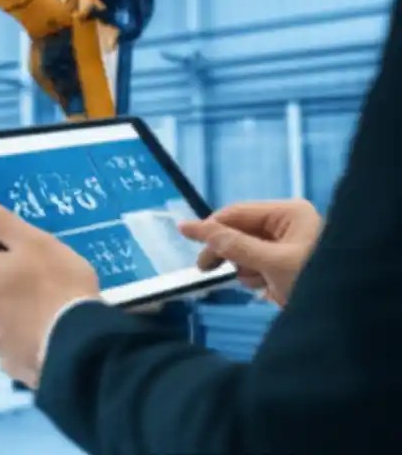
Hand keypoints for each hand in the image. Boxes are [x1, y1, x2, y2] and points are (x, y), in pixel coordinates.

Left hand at [0, 190, 99, 387]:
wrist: (79, 341)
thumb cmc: (57, 282)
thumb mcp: (31, 240)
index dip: (11, 259)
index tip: (36, 264)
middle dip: (11, 289)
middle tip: (48, 289)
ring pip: (2, 322)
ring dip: (19, 319)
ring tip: (53, 316)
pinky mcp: (11, 365)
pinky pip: (16, 348)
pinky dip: (29, 343)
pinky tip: (51, 338)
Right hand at [177, 199, 322, 306]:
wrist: (346, 319)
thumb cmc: (312, 280)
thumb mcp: (269, 262)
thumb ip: (230, 244)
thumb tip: (188, 226)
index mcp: (288, 213)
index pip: (237, 213)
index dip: (210, 226)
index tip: (184, 236)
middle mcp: (287, 224)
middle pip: (239, 231)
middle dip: (229, 252)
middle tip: (205, 269)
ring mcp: (287, 245)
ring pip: (245, 251)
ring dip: (245, 268)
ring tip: (260, 283)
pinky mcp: (285, 265)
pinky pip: (256, 265)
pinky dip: (256, 277)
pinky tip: (268, 288)